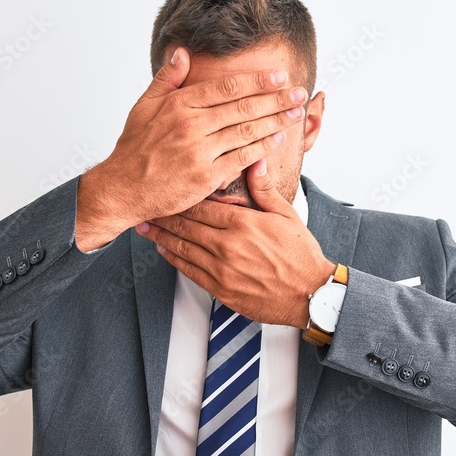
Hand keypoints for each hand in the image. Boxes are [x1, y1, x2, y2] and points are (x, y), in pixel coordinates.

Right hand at [75, 47, 308, 250]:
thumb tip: (182, 53)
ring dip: (276, 121)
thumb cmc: (134, 149)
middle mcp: (191, 125)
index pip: (227, 88)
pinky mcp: (205, 176)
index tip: (279, 77)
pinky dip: (262, 147)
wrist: (122, 188)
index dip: (257, 81)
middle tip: (299, 93)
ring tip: (295, 113)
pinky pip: (241, 158)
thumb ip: (167, 79)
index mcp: (179, 105)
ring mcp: (199, 151)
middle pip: (243, 107)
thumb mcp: (144, 106)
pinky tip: (278, 139)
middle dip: (276, 98)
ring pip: (246, 131)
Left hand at [135, 158, 335, 328]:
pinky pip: (189, 271)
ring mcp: (222, 269)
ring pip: (182, 247)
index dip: (181, 195)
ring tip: (145, 225)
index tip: (168, 188)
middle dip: (164, 213)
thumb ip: (264, 189)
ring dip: (160, 235)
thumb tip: (256, 161)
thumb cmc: (301, 256)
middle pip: (185, 224)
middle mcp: (228, 245)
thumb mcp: (287, 215)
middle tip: (147, 204)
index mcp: (243, 223)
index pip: (202, 204)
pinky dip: (173, 258)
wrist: (310, 294)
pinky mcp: (220, 289)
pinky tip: (164, 249)